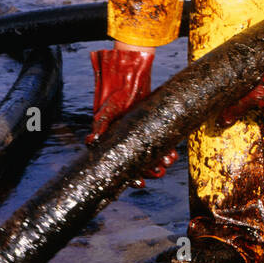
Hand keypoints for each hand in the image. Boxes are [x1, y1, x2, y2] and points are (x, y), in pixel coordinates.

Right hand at [89, 45, 176, 184]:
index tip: (142, 184)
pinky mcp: (152, 125)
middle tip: (160, 173)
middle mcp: (128, 141)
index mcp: (115, 143)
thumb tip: (90, 141)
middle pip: (140, 163)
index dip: (132, 177)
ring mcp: (141, 134)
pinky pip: (160, 140)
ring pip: (152, 153)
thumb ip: (99, 125)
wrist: (127, 79)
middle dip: (150, 170)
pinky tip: (173, 153)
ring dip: (160, 161)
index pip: (124, 166)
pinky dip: (166, 148)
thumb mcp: (104, 111)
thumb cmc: (112, 97)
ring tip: (168, 163)